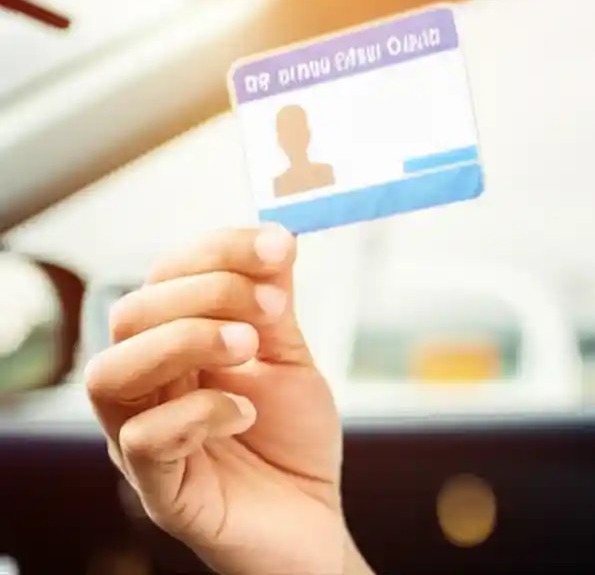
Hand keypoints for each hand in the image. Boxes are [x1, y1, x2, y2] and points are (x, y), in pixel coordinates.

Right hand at [86, 225, 368, 574]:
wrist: (314, 524)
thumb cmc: (292, 443)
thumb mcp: (291, 360)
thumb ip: (276, 307)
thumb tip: (277, 239)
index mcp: (174, 347)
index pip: (165, 277)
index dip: (217, 250)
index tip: (280, 245)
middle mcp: (148, 387)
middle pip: (130, 316)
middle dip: (205, 292)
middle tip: (272, 305)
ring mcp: (143, 439)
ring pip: (111, 374)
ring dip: (182, 341)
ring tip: (247, 346)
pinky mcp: (159, 490)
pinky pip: (139, 442)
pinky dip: (195, 412)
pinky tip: (244, 412)